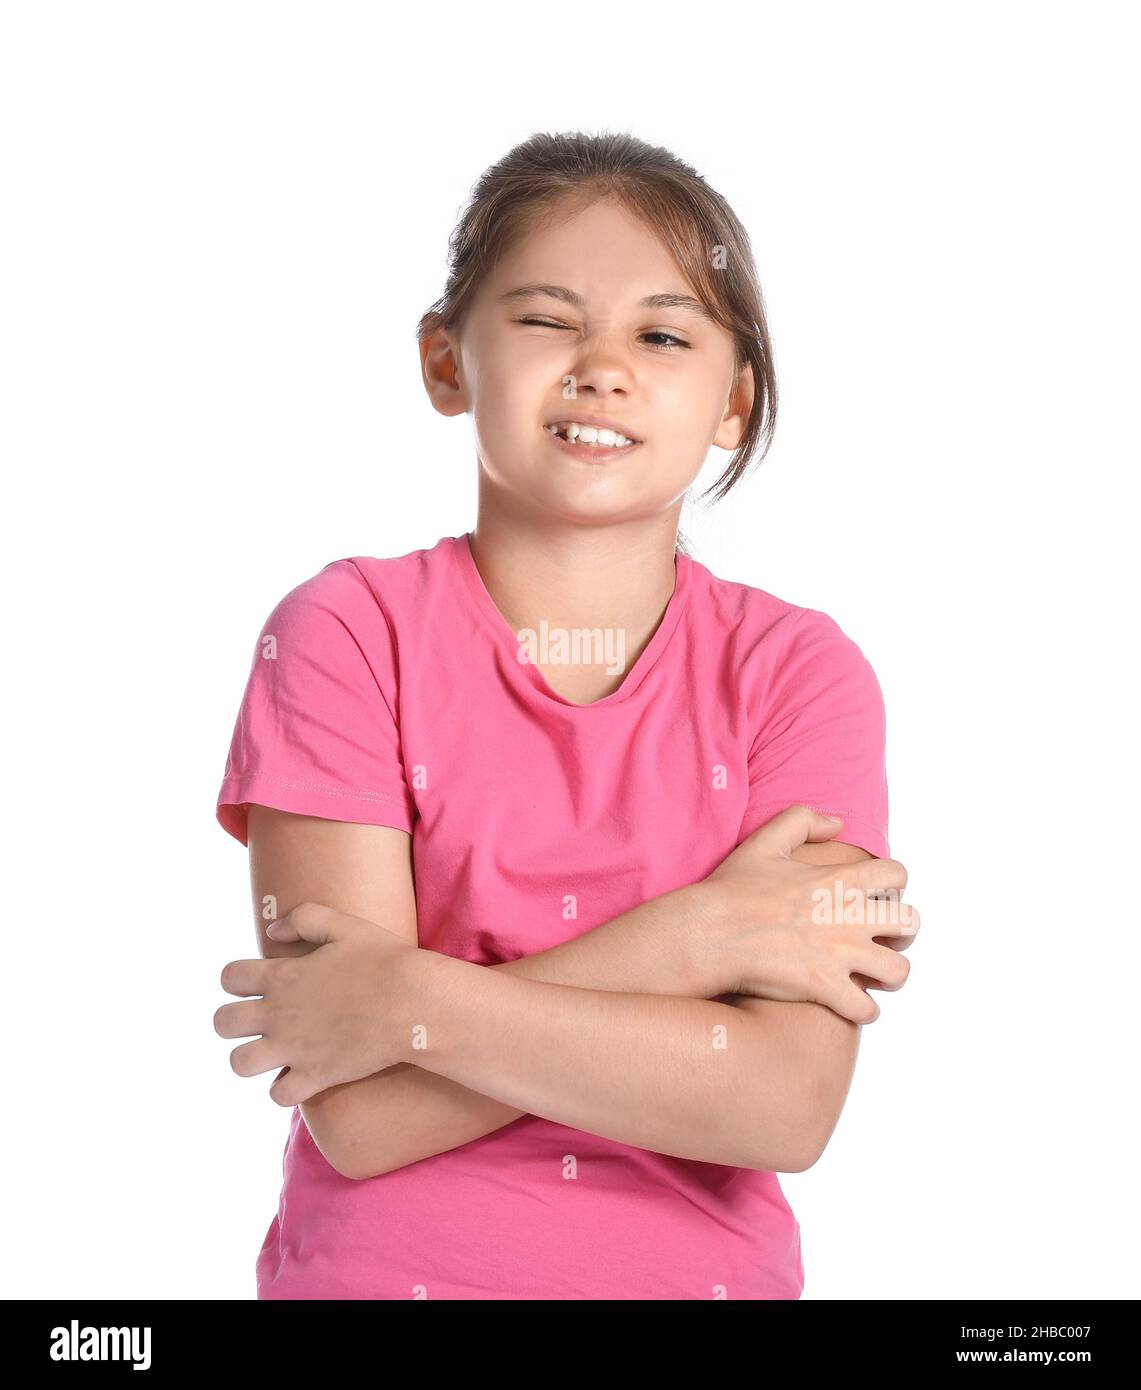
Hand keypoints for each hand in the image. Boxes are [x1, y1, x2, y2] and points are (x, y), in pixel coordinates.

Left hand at [213, 901, 427, 1104]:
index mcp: (282, 975)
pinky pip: (279, 1095)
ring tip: (272, 1053)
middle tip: (260, 1020)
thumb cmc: (384, 960)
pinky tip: (300, 1077)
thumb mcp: (344, 924)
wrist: (414, 1004)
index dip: (237, 979)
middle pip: (223, 1023)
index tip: (257, 983)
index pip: (229, 978)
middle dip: (233, 1021)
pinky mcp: (315, 1076)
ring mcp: (294, 1048)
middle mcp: (279, 1014)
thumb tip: (272, 931)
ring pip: (240, 1063)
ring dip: (251, 1058)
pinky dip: (285, 1089)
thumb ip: (303, 918)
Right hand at [700, 805, 919, 1023]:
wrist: (709, 933)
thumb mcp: (765, 840)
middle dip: (901, 931)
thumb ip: (803, 820)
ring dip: (888, 974)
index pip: (898, 875)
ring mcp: (841, 955)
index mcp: (840, 880)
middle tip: (880, 937)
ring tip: (871, 975)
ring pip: (899, 971)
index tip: (875, 896)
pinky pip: (868, 1010)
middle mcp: (850, 917)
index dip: (891, 885)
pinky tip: (849, 1003)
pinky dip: (863, 1010)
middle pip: (910, 924)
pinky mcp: (826, 989)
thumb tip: (837, 824)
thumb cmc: (733, 889)